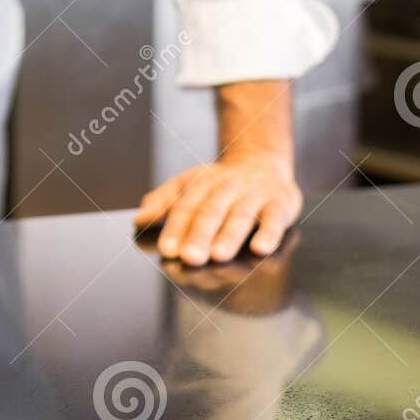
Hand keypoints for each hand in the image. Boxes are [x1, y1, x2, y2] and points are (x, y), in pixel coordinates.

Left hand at [135, 153, 301, 265]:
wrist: (263, 161)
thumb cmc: (220, 184)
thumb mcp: (189, 185)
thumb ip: (163, 202)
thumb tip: (139, 220)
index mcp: (201, 184)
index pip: (186, 207)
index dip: (176, 228)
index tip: (167, 249)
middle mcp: (227, 187)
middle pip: (211, 212)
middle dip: (200, 235)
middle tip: (189, 257)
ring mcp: (255, 194)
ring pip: (241, 216)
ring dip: (229, 236)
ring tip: (219, 255)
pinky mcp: (280, 204)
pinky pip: (274, 219)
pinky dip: (269, 234)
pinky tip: (260, 249)